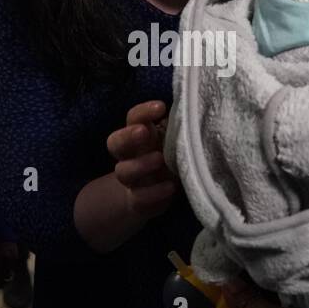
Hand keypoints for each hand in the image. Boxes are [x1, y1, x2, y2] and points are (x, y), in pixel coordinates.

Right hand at [106, 100, 176, 219]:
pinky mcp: (138, 200)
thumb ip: (177, 127)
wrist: (158, 195)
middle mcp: (130, 155)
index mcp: (139, 135)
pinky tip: (170, 187)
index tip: (161, 107)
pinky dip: (154, 193)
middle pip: (115, 142)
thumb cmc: (170, 158)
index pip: (133, 118)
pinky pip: (139, 198)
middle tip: (144, 132)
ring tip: (160, 160)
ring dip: (140, 165)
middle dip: (128, 136)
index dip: (143, 112)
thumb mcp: (173, 140)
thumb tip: (194, 108)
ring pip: (123, 171)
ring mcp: (132, 179)